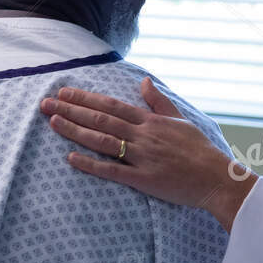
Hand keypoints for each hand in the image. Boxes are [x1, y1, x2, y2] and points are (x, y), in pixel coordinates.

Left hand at [40, 77, 257, 229]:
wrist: (216, 177)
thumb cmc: (200, 150)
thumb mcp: (180, 120)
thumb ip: (159, 102)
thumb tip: (143, 82)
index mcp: (150, 121)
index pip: (111, 105)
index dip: (85, 98)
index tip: (64, 92)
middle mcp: (143, 135)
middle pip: (101, 120)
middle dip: (71, 110)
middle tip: (46, 103)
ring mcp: (142, 157)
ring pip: (103, 141)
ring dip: (76, 131)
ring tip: (54, 122)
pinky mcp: (144, 180)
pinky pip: (113, 170)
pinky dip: (91, 164)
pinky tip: (71, 158)